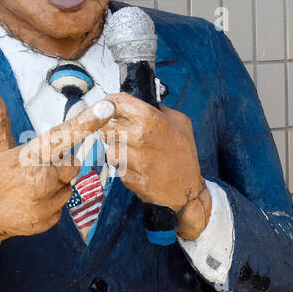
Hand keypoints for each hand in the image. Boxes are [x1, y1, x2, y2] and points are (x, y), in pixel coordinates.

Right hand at [0, 90, 114, 248]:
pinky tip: (32, 202)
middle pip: (72, 164)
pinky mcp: (48, 221)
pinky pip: (62, 205)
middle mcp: (39, 182)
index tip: (106, 108)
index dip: (86, 122)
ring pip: (69, 185)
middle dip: (60, 164)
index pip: (63, 135)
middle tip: (37, 168)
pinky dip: (51, 202)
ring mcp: (44, 205)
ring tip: (31, 186)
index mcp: (28, 158)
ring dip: (57, 184)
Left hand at [101, 93, 211, 239]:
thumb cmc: (184, 155)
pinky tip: (139, 168)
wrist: (187, 188)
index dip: (108, 104)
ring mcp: (134, 159)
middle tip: (126, 136)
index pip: (116, 103)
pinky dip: (124, 168)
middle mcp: (140, 137)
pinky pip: (116, 168)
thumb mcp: (179, 122)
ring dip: (118, 151)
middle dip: (113, 131)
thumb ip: (157, 109)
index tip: (105, 108)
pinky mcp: (129, 178)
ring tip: (137, 154)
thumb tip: (136, 103)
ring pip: (109, 149)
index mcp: (151, 119)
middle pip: (107, 127)